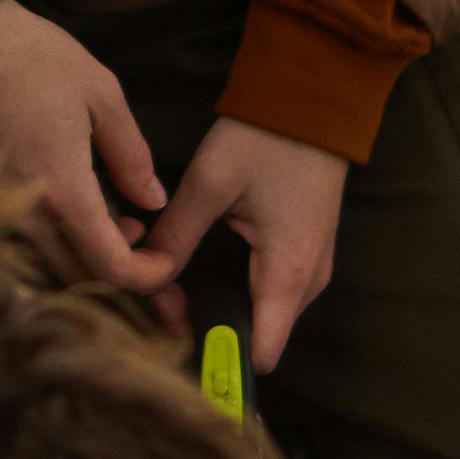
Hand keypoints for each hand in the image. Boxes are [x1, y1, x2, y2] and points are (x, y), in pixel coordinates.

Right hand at [0, 0, 167, 291]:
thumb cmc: (32, 55)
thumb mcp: (102, 95)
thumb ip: (131, 155)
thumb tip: (152, 201)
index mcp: (62, 190)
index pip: (110, 266)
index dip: (148, 275)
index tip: (169, 259)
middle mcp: (26, 212)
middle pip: (79, 276)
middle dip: (121, 271)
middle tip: (148, 237)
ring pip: (50, 264)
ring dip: (89, 257)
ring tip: (121, 219)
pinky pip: (28, 242)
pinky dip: (61, 242)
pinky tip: (80, 208)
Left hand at [140, 116, 346, 373]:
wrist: (314, 99)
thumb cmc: (265, 137)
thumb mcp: (210, 182)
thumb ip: (177, 235)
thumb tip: (145, 276)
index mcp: (287, 272)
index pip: (260, 353)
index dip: (215, 358)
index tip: (172, 343)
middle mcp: (307, 283)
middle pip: (255, 336)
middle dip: (204, 329)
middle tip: (155, 304)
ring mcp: (309, 269)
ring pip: (259, 314)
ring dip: (215, 308)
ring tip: (165, 286)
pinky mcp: (303, 254)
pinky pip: (266, 291)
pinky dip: (232, 289)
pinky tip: (194, 267)